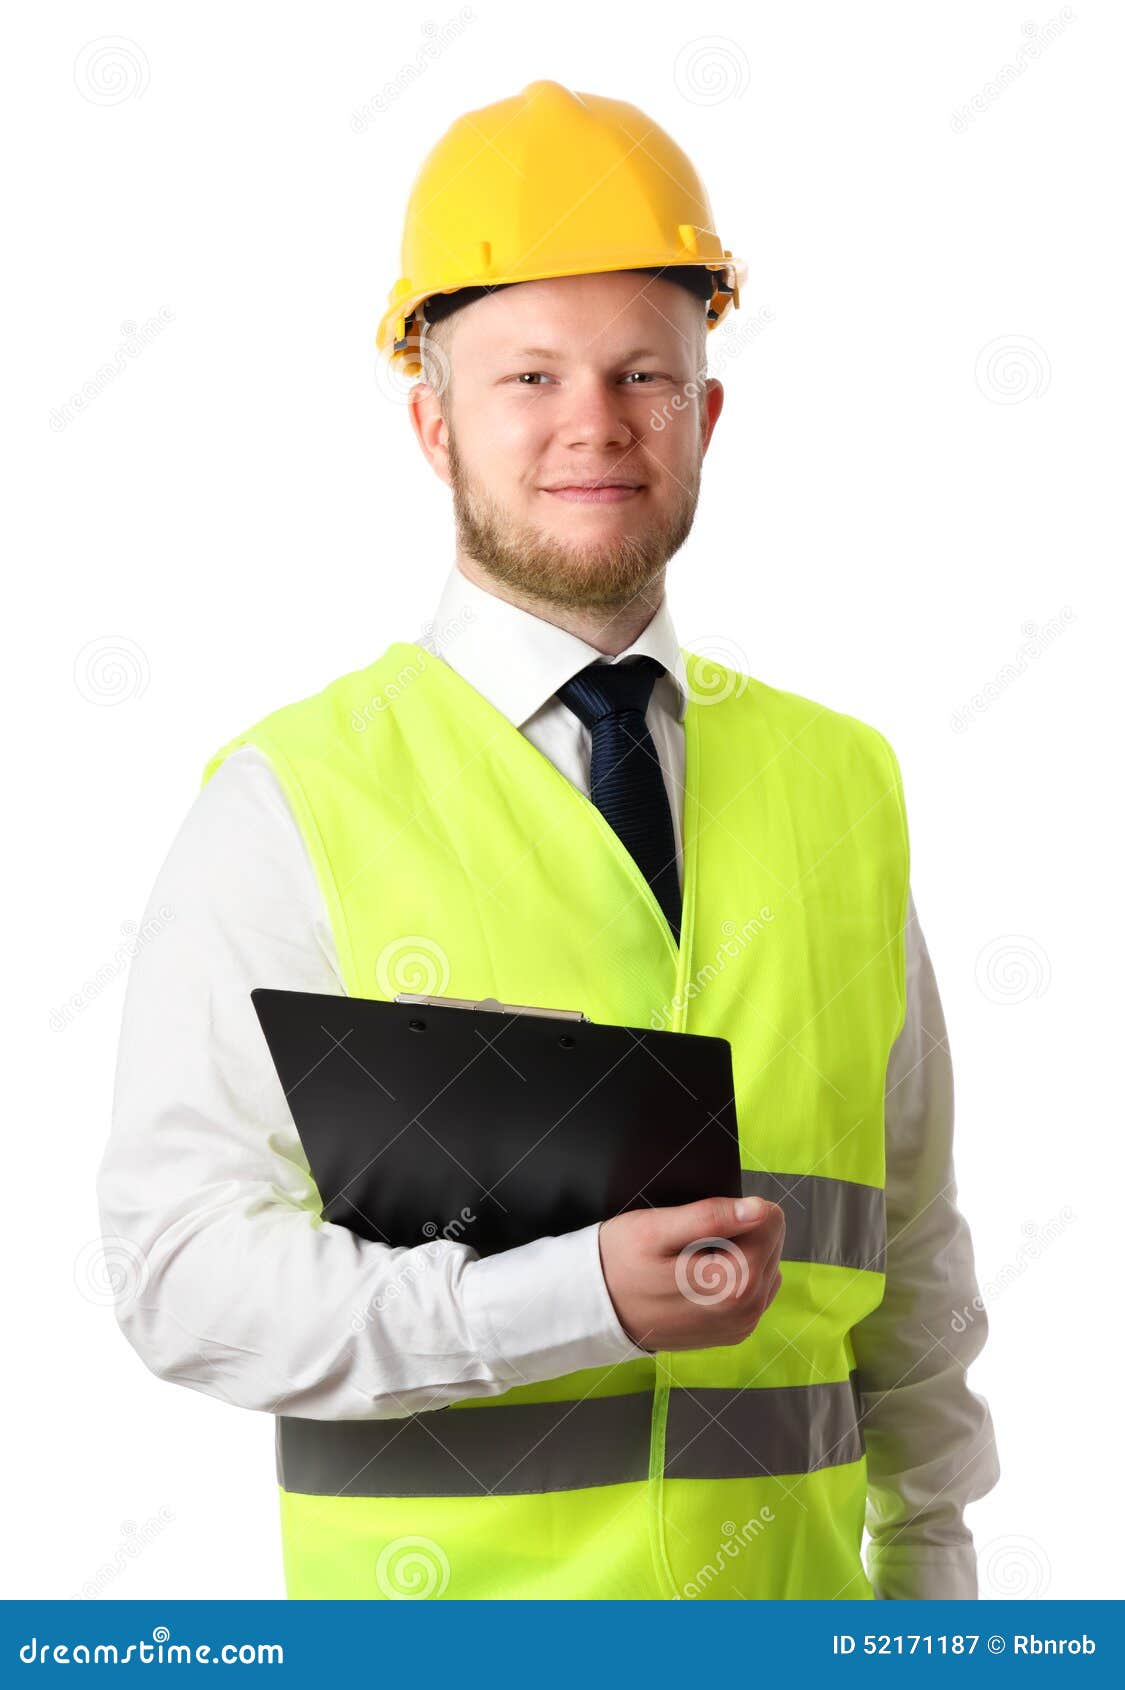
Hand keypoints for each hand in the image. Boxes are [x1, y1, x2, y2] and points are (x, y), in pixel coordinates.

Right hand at [598, 1195, 784, 1352]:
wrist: (596, 1310)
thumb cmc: (621, 1263)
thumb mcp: (656, 1229)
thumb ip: (710, 1216)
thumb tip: (759, 1209)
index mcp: (735, 1282)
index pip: (770, 1220)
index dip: (736, 1207)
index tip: (701, 1221)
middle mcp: (747, 1309)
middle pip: (771, 1242)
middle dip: (739, 1231)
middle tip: (691, 1241)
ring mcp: (742, 1325)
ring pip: (766, 1264)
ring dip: (738, 1253)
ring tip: (693, 1259)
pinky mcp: (734, 1332)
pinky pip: (755, 1289)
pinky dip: (734, 1275)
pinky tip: (700, 1276)